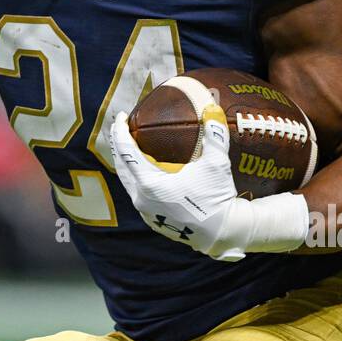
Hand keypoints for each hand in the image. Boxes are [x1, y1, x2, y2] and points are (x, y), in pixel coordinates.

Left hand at [110, 104, 249, 260]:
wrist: (223, 232)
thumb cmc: (217, 198)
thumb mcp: (216, 164)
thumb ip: (215, 134)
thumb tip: (213, 108)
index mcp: (150, 183)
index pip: (126, 152)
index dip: (120, 131)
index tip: (120, 116)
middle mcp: (141, 198)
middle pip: (121, 166)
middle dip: (119, 145)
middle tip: (121, 127)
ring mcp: (145, 210)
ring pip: (128, 181)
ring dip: (126, 162)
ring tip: (129, 146)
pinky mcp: (153, 218)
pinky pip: (137, 193)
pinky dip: (136, 177)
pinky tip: (144, 170)